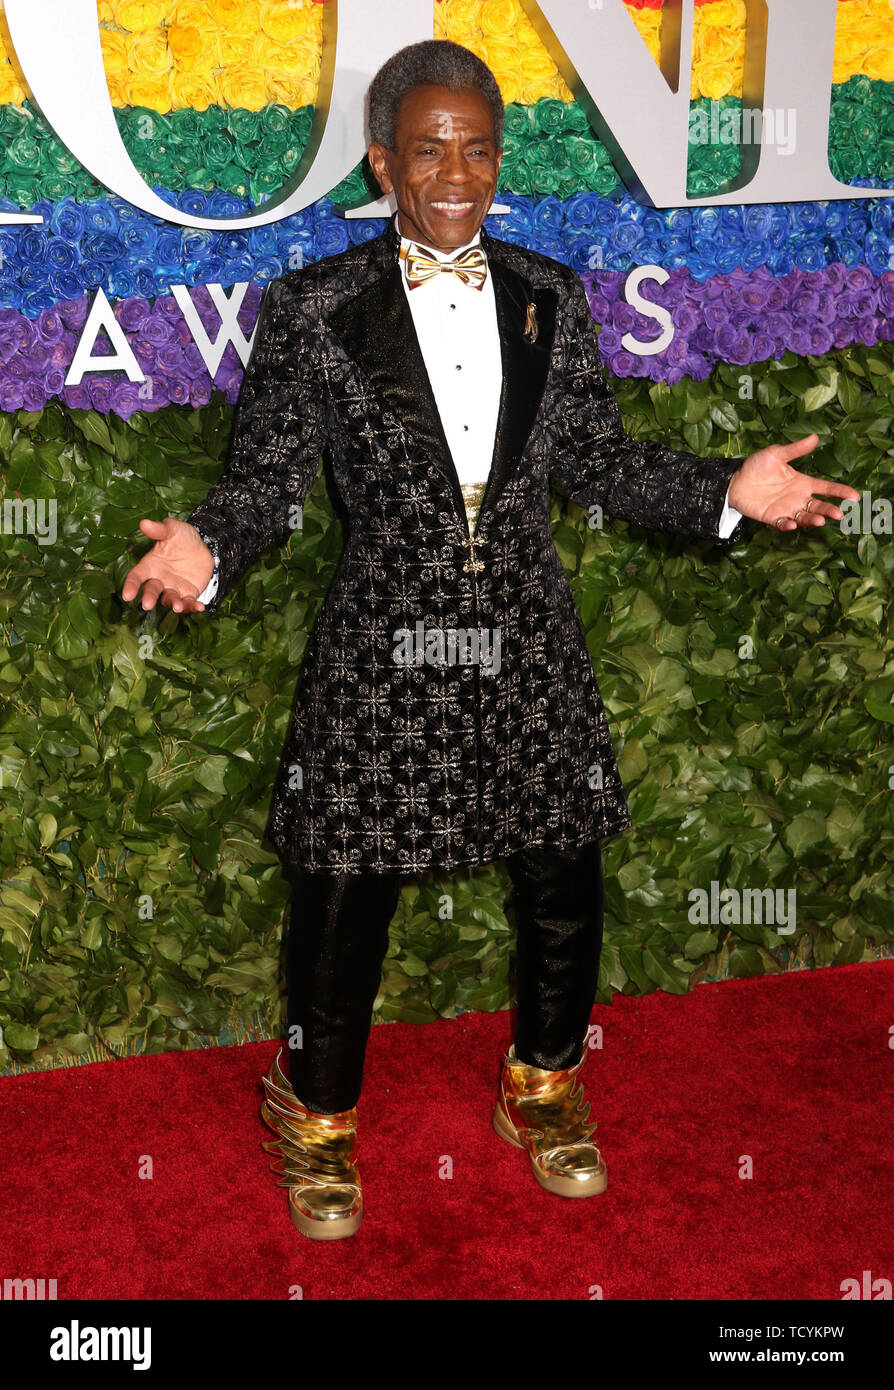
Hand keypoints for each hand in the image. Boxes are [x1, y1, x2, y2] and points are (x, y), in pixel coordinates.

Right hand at [122, 518, 214, 612]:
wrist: (203, 547)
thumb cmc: (182, 538)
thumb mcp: (172, 530)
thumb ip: (159, 529)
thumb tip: (144, 523)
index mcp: (149, 565)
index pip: (136, 576)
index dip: (131, 585)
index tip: (127, 595)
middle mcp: (159, 580)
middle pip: (151, 590)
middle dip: (149, 597)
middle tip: (147, 605)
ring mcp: (173, 589)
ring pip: (169, 599)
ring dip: (172, 604)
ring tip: (177, 607)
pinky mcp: (188, 595)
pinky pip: (189, 603)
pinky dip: (193, 607)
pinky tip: (200, 607)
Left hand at [727, 434, 860, 531]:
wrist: (735, 480)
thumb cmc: (756, 466)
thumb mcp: (776, 454)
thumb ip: (795, 450)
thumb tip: (815, 437)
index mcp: (803, 483)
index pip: (827, 488)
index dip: (841, 492)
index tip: (855, 496)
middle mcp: (798, 498)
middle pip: (819, 506)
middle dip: (830, 510)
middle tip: (839, 514)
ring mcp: (786, 509)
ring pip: (804, 518)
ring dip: (812, 520)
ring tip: (820, 520)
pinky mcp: (772, 517)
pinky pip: (782, 524)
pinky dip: (787, 526)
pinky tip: (791, 524)